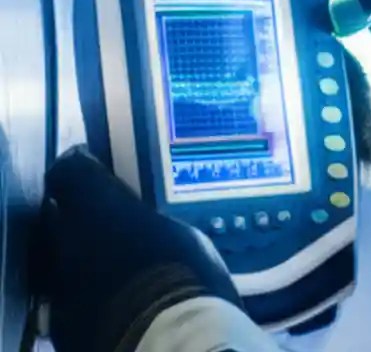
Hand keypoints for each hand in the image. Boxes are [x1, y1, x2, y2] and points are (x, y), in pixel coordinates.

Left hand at [41, 148, 243, 351]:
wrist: (163, 343)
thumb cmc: (182, 278)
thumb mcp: (184, 236)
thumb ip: (151, 223)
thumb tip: (142, 222)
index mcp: (95, 209)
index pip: (69, 170)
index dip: (82, 165)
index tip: (97, 165)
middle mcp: (64, 242)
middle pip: (59, 215)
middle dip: (80, 214)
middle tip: (115, 220)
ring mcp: (58, 286)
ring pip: (61, 257)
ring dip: (83, 256)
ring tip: (120, 265)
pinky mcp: (61, 325)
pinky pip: (70, 296)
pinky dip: (88, 293)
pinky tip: (117, 300)